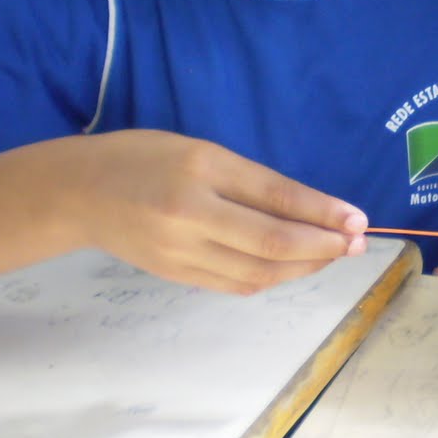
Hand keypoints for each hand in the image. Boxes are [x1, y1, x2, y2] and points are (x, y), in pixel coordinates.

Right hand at [71, 130, 367, 293]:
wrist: (79, 193)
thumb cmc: (145, 158)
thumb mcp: (201, 152)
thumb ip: (251, 181)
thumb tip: (313, 211)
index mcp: (200, 168)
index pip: (275, 196)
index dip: (323, 212)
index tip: (358, 220)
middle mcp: (191, 212)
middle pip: (272, 242)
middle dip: (323, 246)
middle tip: (356, 243)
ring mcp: (181, 250)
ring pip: (258, 271)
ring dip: (304, 267)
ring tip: (332, 255)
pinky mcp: (176, 275)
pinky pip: (237, 285)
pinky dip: (273, 278)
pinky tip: (294, 267)